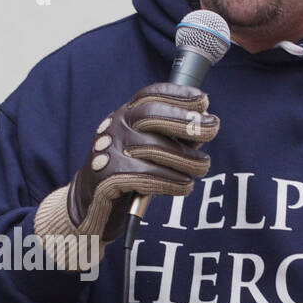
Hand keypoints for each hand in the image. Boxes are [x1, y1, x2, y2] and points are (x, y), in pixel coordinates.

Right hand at [33, 82, 219, 265]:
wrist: (89, 206)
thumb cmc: (126, 174)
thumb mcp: (147, 149)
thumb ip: (171, 138)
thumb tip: (203, 127)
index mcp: (124, 114)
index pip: (150, 95)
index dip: (178, 95)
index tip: (203, 101)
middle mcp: (114, 126)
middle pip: (151, 115)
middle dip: (185, 120)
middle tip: (212, 128)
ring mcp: (108, 150)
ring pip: (152, 148)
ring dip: (185, 159)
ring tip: (201, 168)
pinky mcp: (105, 176)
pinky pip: (144, 176)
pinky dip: (170, 181)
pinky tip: (184, 186)